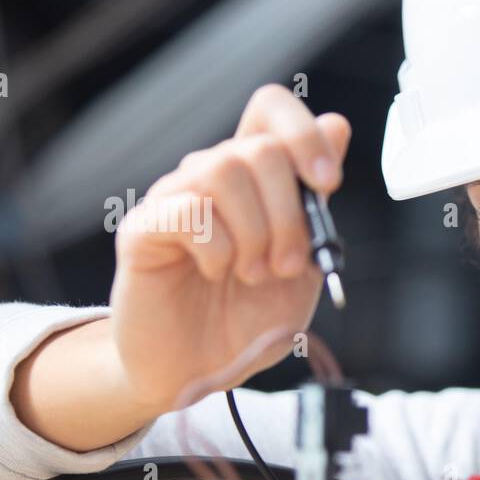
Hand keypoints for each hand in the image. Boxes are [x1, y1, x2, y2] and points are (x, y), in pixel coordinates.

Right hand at [109, 84, 350, 412]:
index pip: (270, 109)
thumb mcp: (304, 268)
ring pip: (223, 171)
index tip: (327, 185)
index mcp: (255, 180)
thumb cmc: (246, 318)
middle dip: (290, 215)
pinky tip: (215, 273)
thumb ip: (318, 204)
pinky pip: (187, 211)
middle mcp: (211, 177)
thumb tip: (337, 124)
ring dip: (255, 232)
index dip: (303, 133)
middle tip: (287, 265)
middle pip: (259, 149)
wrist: (199, 370)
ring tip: (252, 273)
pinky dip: (217, 249)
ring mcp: (174, 199)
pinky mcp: (142, 230)